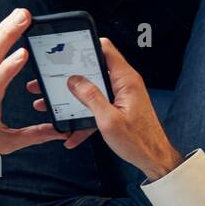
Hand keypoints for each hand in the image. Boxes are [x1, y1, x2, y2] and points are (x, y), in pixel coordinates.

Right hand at [28, 38, 182, 179]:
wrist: (154, 159)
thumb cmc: (139, 141)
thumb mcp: (109, 119)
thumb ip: (91, 97)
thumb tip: (74, 80)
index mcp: (126, 80)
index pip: (105, 49)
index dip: (85, 46)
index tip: (66, 51)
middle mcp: (124, 83)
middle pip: (94, 69)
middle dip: (71, 75)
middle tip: (50, 78)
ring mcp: (121, 95)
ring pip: (93, 89)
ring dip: (73, 97)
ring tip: (51, 103)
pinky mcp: (119, 107)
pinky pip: (98, 106)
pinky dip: (85, 116)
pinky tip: (71, 133)